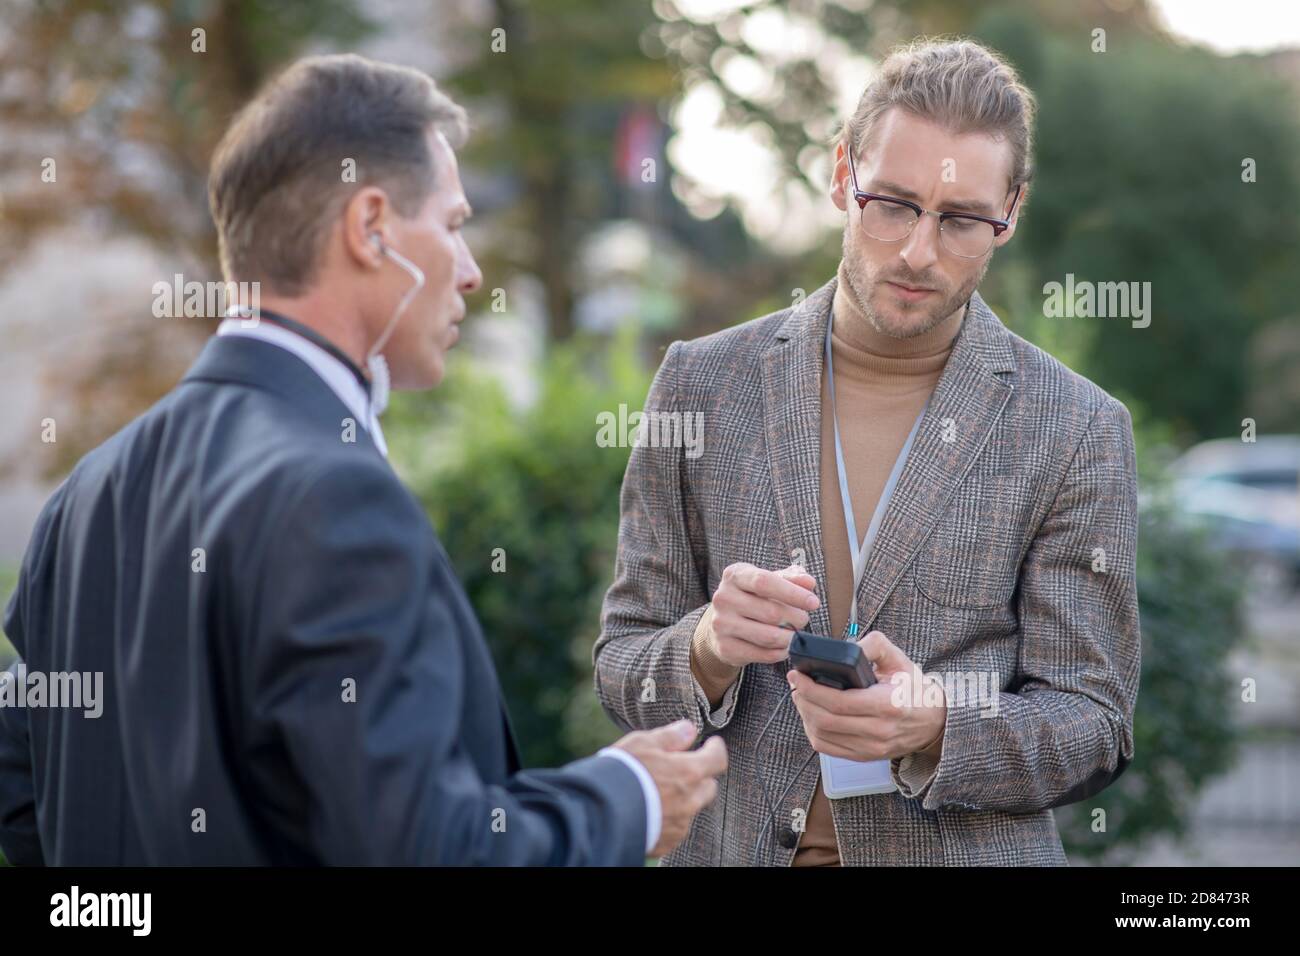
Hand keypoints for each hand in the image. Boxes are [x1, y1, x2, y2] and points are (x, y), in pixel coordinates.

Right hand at [611, 719, 727, 857]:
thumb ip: (670, 737)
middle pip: (708, 786)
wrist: (599, 814)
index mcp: (688, 773)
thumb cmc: (621, 773)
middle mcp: (690, 801)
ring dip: (682, 799)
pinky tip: (650, 810)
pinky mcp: (667, 842)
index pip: (717, 759)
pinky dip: (669, 818)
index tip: (712, 744)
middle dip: (699, 776)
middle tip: (681, 768)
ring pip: (691, 808)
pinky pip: (676, 827)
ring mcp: (679, 824)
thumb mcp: (642, 743)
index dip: (715, 749)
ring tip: (657, 792)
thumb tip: (689, 729)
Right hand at [703, 562, 820, 667]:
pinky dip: (780, 652)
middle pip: (770, 612)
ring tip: (796, 633)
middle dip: (796, 618)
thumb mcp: (769, 580)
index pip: (764, 582)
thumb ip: (791, 578)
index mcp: (734, 575)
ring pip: (768, 636)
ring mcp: (721, 624)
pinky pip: (763, 654)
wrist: (722, 622)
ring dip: (790, 637)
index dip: (792, 593)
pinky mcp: (725, 648)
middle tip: (803, 619)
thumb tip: (809, 583)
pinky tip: (785, 646)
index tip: (813, 602)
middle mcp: (723, 598)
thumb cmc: (752, 596)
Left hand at [787, 630, 945, 762]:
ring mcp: (871, 748)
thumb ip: (874, 645)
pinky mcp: (864, 756)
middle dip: (803, 699)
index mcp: (888, 705)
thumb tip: (845, 647)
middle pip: (826, 719)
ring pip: (823, 736)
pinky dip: (813, 731)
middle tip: (795, 684)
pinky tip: (811, 716)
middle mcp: (879, 731)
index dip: (811, 689)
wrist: (934, 722)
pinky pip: (828, 749)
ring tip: (801, 697)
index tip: (797, 675)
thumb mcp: (899, 659)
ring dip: (805, 715)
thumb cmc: (913, 688)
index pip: (839, 701)